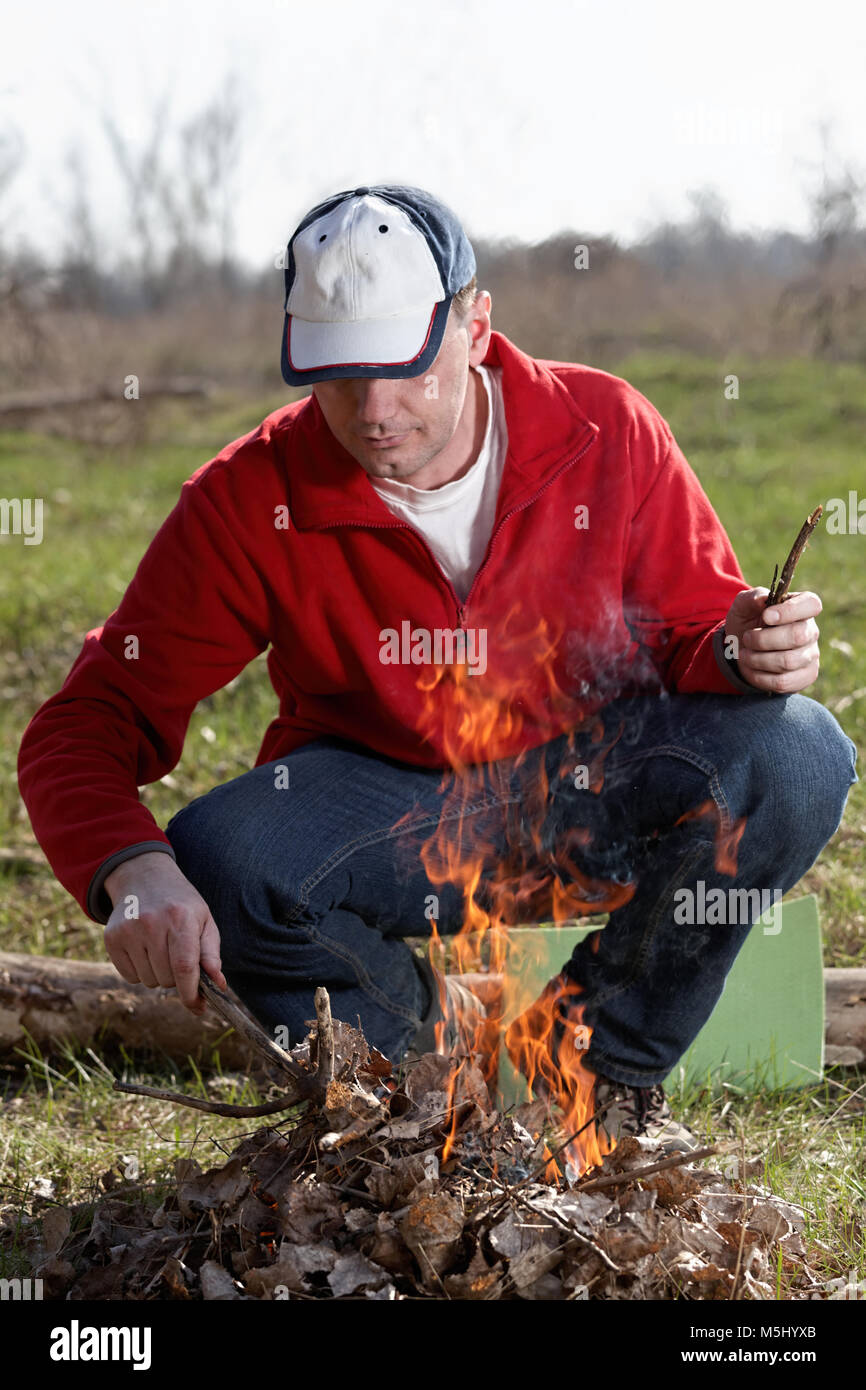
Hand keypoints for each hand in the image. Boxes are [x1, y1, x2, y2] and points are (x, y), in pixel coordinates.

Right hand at [103, 851, 226, 1014]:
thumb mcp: (204, 920)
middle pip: (166, 978)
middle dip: (177, 978)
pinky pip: (130, 977)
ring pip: (148, 981)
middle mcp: (151, 924)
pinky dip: (140, 972)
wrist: (144, 877)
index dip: (190, 992)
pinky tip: (144, 949)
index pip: (184, 966)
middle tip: (178, 957)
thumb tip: (218, 986)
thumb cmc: (180, 904)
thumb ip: (211, 955)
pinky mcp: (111, 938)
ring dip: (158, 975)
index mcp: (180, 918)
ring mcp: (128, 931)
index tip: (197, 1005)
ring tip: (161, 949)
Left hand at [724, 587, 820, 693]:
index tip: (766, 617)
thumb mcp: (743, 606)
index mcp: (801, 607)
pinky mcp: (806, 676)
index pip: (811, 604)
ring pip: (788, 661)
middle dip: (764, 639)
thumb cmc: (747, 623)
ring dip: (758, 659)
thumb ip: (752, 597)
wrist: (742, 650)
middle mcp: (811, 630)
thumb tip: (763, 600)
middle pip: (797, 636)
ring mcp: (811, 655)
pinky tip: (751, 669)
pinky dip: (760, 677)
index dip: (789, 611)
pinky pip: (784, 682)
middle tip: (747, 638)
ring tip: (745, 654)